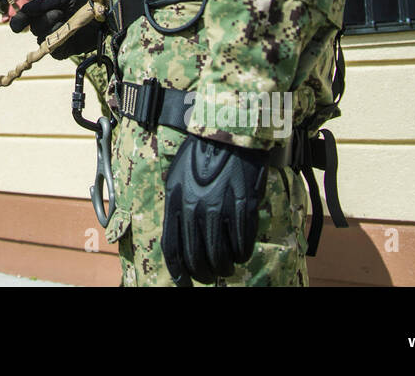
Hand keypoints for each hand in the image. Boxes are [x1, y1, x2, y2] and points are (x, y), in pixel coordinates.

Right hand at [8, 0, 99, 58]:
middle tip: (59, 13)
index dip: (18, 22)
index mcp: (43, 12)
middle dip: (45, 20)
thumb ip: (42, 3)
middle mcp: (46, 26)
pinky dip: (59, 44)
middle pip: (34, 29)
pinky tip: (69, 35)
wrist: (104, 12)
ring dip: (53, 31)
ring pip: (43, 40)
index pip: (23, 19)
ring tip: (67, 22)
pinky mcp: (66, 49)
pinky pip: (55, 52)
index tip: (18, 26)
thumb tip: (24, 10)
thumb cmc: (83, 0)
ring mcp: (56, 39)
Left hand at [161, 135, 268, 284]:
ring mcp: (219, 207)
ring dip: (224, 267)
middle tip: (210, 276)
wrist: (227, 132)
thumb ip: (176, 207)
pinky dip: (242, 253)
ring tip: (227, 266)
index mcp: (174, 200)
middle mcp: (194, 207)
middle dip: (203, 273)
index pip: (171, 247)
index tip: (183, 282)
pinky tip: (242, 252)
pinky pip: (242, 242)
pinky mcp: (242, 205)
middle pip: (196, 256)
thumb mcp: (177, 178)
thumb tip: (178, 237)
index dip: (178, 271)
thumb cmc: (201, 155)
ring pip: (219, 254)